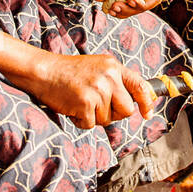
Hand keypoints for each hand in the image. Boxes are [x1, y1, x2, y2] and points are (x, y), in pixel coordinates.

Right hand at [23, 52, 156, 128]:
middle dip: (114, 114)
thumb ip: (117, 81)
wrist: (44, 71)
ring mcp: (98, 90)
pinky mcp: (85, 103)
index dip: (147, 102)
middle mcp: (109, 77)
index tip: (148, 114)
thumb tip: (137, 103)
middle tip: (97, 107)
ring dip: (94, 117)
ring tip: (80, 102)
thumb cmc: (70, 72)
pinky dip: (81, 121)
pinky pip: (91, 124)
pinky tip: (73, 107)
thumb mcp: (98, 68)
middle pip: (127, 109)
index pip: (140, 86)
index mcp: (114, 67)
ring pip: (107, 119)